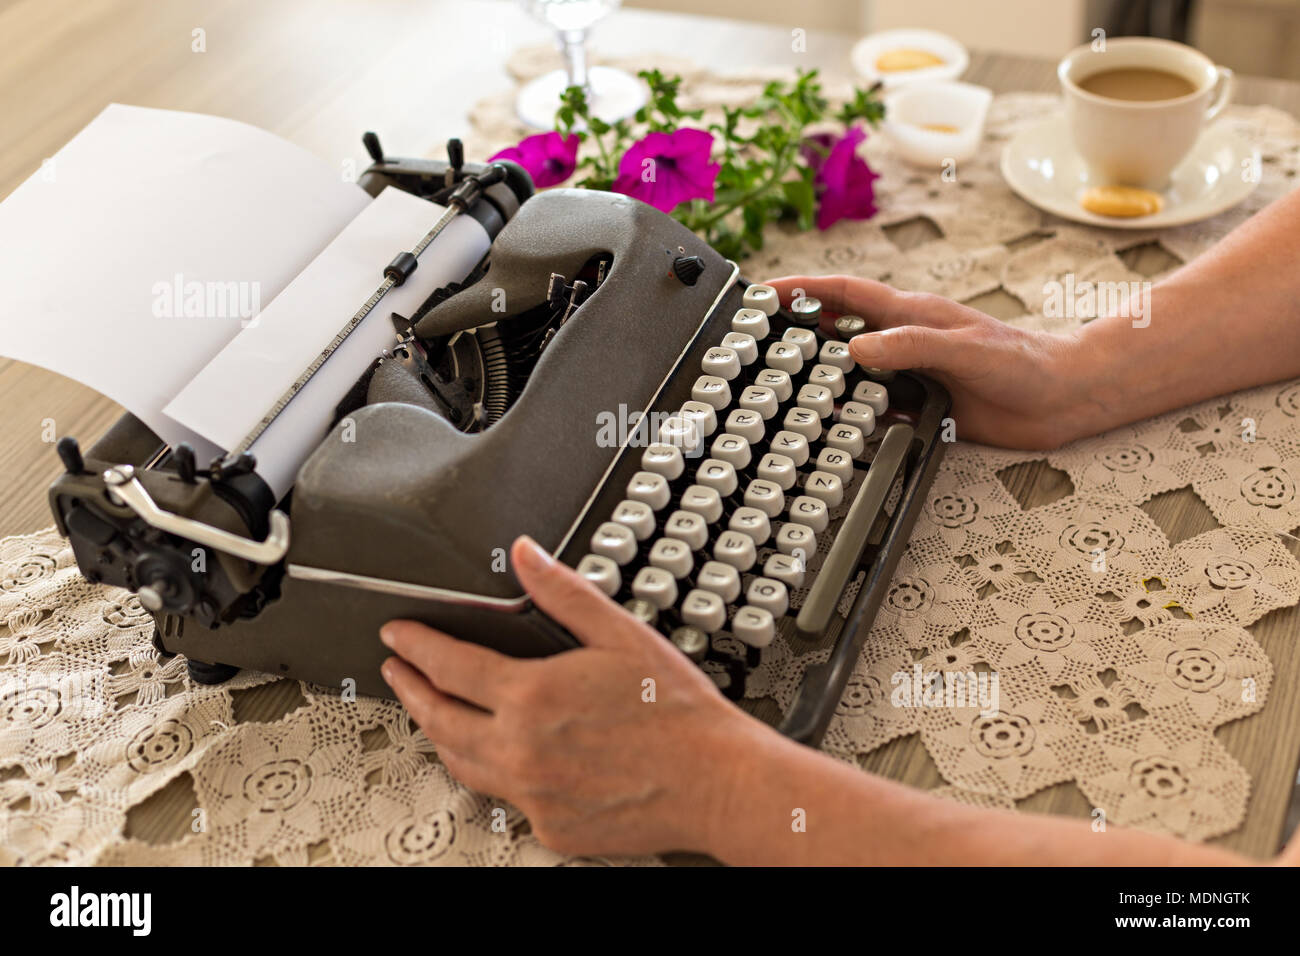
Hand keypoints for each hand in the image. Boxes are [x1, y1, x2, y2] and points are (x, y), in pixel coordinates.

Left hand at [379, 536, 770, 856]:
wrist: (716, 782)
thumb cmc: (677, 712)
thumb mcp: (620, 633)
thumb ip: (562, 592)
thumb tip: (524, 555)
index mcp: (531, 696)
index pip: (448, 665)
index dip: (416, 645)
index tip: (398, 635)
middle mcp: (520, 750)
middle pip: (439, 719)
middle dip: (410, 691)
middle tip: (397, 672)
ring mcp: (532, 794)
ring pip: (461, 764)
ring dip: (437, 733)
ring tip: (430, 714)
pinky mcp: (551, 827)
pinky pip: (503, 799)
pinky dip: (489, 772)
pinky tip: (495, 760)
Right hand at [766, 275, 1103, 448]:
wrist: (1060, 400)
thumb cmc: (1023, 363)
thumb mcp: (964, 349)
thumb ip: (911, 346)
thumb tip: (856, 346)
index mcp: (910, 315)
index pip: (845, 293)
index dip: (803, 289)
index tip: (764, 292)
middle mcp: (904, 342)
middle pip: (838, 330)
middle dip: (797, 331)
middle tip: (757, 342)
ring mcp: (910, 374)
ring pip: (852, 371)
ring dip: (820, 376)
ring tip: (781, 388)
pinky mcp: (921, 406)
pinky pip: (874, 407)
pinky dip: (849, 413)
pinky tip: (830, 424)